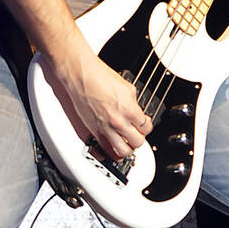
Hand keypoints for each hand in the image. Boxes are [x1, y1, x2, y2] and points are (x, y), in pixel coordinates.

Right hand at [49, 46, 152, 160]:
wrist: (82, 75)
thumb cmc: (100, 77)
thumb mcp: (127, 87)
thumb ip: (134, 103)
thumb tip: (137, 111)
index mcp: (129, 110)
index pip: (146, 127)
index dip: (147, 125)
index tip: (144, 123)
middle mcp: (118, 122)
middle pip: (138, 142)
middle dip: (139, 137)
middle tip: (137, 133)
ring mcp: (105, 128)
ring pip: (123, 152)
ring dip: (128, 148)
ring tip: (127, 142)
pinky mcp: (94, 131)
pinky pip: (106, 149)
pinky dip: (112, 150)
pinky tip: (114, 144)